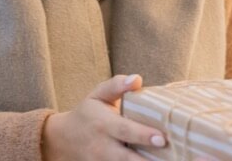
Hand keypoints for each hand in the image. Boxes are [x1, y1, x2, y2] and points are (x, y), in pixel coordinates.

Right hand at [42, 74, 167, 160]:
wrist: (64, 138)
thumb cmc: (88, 112)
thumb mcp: (98, 94)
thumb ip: (117, 85)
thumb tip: (137, 79)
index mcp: (104, 124)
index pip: (125, 130)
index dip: (143, 135)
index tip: (162, 138)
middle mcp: (102, 146)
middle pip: (126, 157)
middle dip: (145, 160)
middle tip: (168, 157)